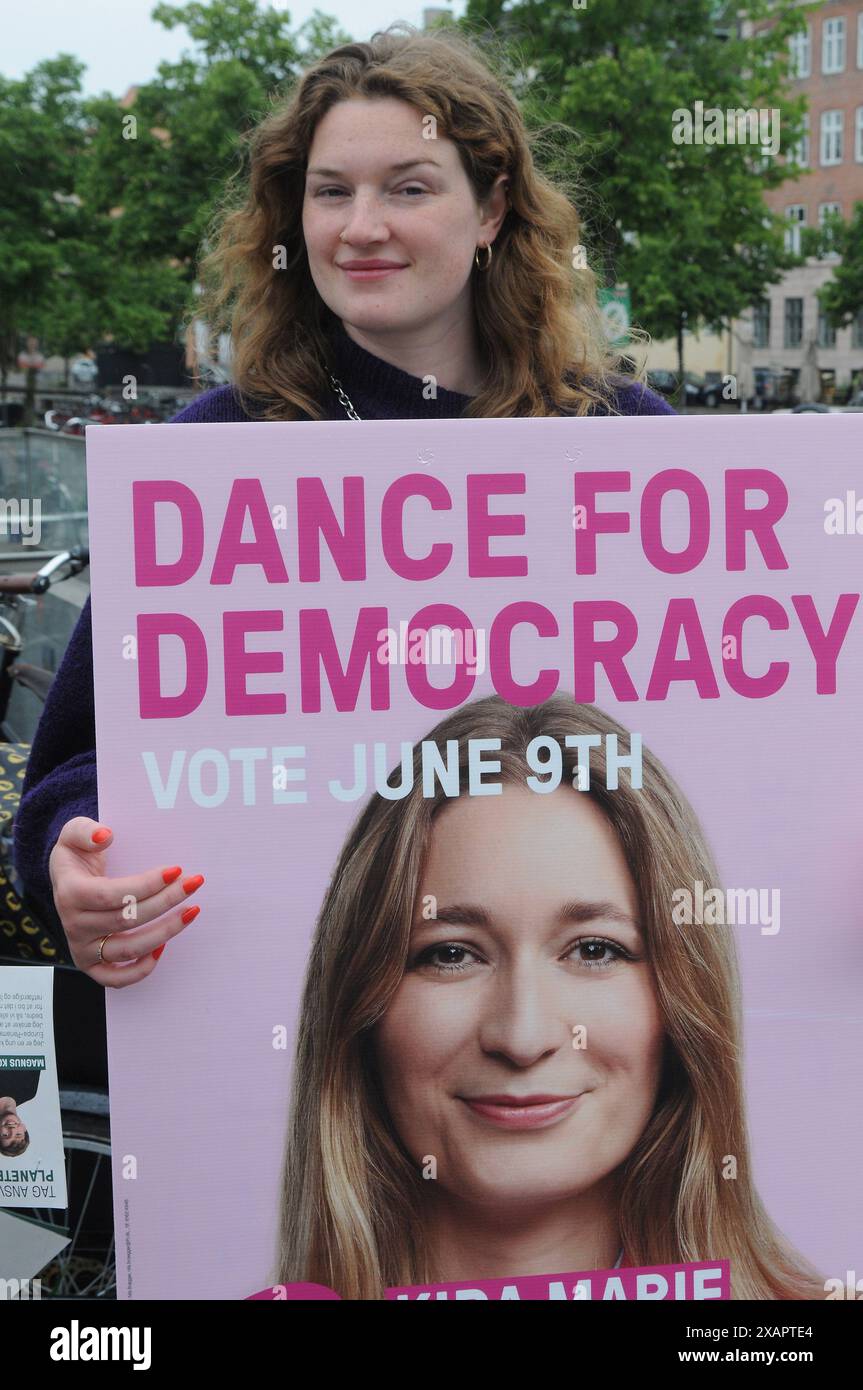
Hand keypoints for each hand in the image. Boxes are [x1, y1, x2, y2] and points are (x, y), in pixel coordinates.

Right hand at [48, 817, 203, 987]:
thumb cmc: (77, 854)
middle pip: (127, 919)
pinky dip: (141, 970)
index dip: (147, 884)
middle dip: (166, 900)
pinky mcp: (92, 964)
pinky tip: (164, 947)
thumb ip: (85, 831)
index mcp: (70, 893)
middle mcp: (74, 925)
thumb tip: (105, 836)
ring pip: (129, 949)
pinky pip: (116, 979)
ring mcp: (83, 948)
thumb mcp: (74, 834)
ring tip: (192, 911)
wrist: (66, 879)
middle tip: (194, 882)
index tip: (176, 870)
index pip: (113, 895)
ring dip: (166, 932)